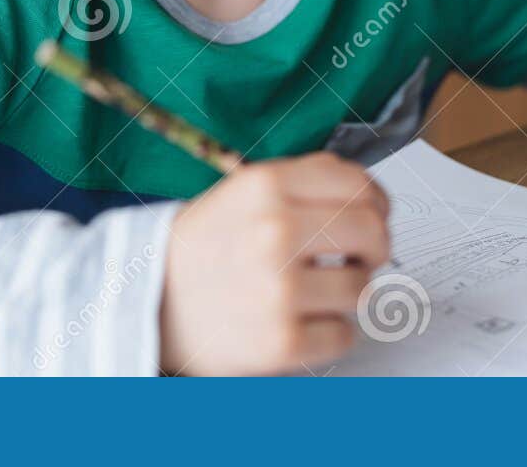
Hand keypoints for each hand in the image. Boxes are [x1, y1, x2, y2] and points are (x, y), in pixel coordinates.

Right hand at [158, 152, 389, 374]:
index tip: (374, 215)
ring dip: (346, 293)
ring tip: (314, 292)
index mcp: (266, 186)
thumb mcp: (244, 191)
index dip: (377, 202)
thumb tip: (371, 198)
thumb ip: (305, 185)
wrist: (150, 301)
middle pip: (372, 232)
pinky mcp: (283, 342)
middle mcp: (274, 232)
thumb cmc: (203, 249)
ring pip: (362, 288)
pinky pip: (344, 335)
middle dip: (375, 247)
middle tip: (360, 257)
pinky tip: (302, 321)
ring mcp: (280, 290)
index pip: (358, 185)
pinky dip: (329, 333)